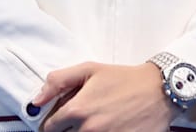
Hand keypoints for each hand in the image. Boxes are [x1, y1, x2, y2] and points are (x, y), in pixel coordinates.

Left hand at [33, 61, 173, 131]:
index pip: (49, 128)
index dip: (51, 124)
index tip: (58, 121)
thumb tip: (36, 100)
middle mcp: (89, 129)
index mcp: (77, 110)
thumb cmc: (122, 78)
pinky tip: (106, 128)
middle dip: (65, 131)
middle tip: (76, 122)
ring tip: (92, 124)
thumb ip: (57, 81)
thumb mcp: (88, 69)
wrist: (158, 91)